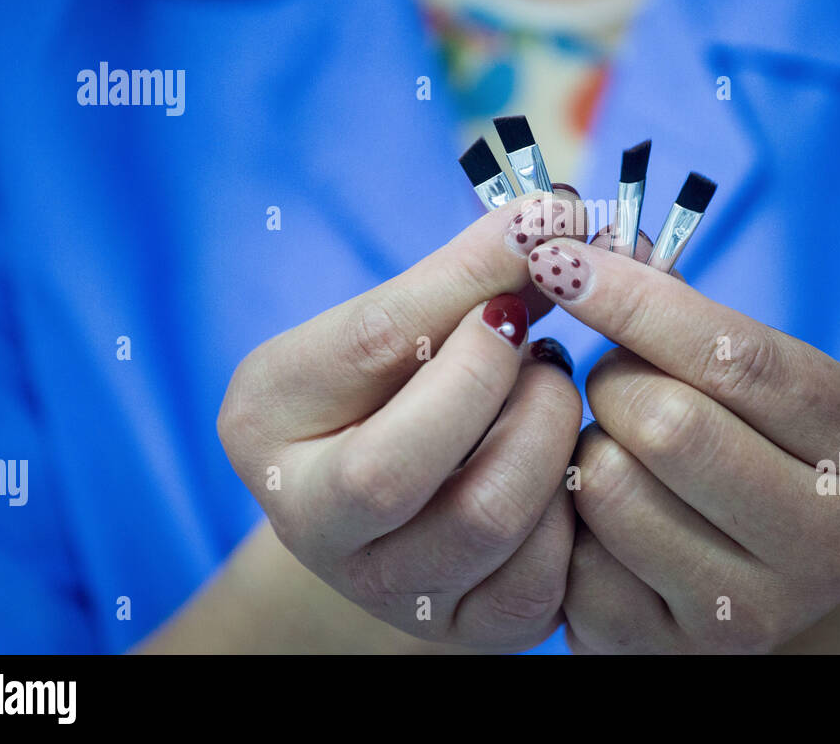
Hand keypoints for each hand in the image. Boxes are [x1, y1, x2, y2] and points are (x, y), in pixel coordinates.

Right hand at [217, 191, 584, 651]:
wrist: (405, 501)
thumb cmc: (396, 388)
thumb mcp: (399, 323)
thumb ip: (466, 272)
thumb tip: (561, 210)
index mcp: (266, 423)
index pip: (370, 348)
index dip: (468, 291)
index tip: (540, 235)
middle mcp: (309, 524)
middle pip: (402, 464)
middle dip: (497, 380)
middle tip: (534, 342)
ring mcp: (389, 591)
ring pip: (488, 518)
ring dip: (548, 433)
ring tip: (549, 393)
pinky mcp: (469, 628)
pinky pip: (540, 579)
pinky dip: (573, 508)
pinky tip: (563, 464)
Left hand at [525, 236, 839, 653]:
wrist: (779, 576)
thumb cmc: (762, 443)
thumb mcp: (769, 376)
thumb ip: (689, 314)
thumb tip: (588, 245)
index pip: (739, 358)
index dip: (638, 299)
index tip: (561, 257)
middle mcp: (832, 541)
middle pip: (666, 425)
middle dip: (617, 382)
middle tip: (622, 382)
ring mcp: (755, 612)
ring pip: (609, 488)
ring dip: (590, 449)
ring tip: (621, 451)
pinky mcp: (673, 651)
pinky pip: (575, 559)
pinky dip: (570, 519)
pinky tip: (604, 515)